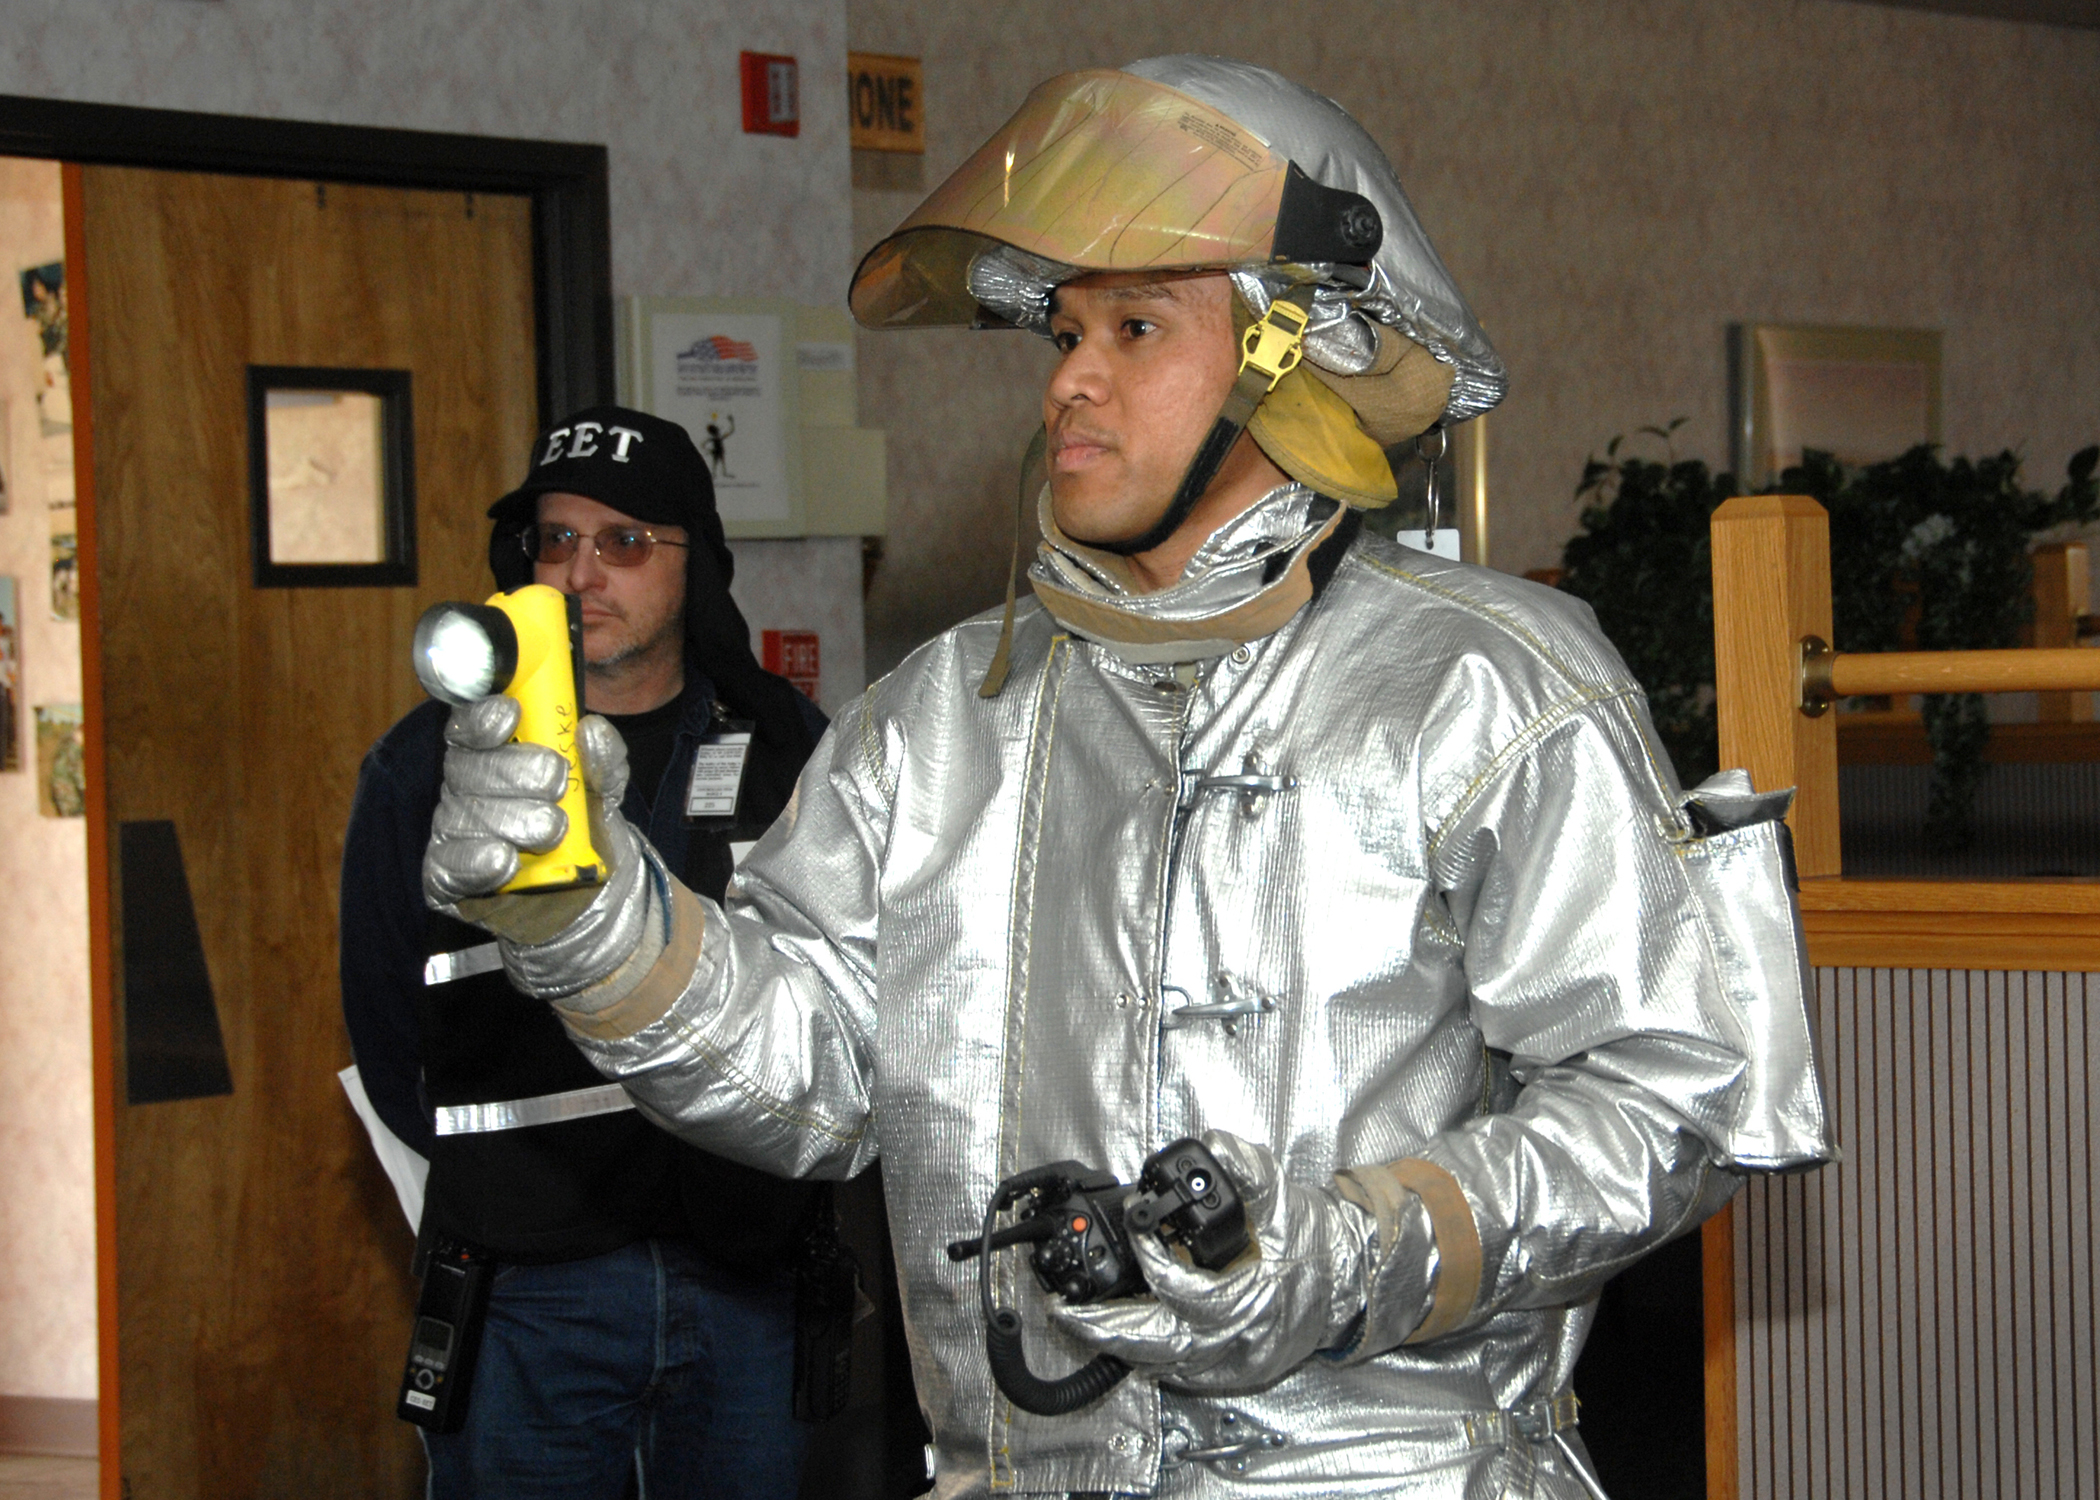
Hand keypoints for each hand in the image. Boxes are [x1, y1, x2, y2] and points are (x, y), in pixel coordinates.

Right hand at [422, 698, 649, 990]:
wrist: (596, 896)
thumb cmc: (588, 828)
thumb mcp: (606, 788)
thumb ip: (603, 756)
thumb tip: (591, 730)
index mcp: (495, 754)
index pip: (472, 726)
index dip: (483, 717)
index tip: (511, 714)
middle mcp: (467, 789)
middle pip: (469, 768)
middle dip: (514, 770)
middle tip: (555, 779)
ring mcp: (455, 832)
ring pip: (464, 816)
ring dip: (511, 819)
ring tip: (552, 829)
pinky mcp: (447, 878)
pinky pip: (449, 865)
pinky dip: (478, 862)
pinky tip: (504, 859)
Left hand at [1051, 1130, 1374, 1389]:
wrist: (1351, 1280)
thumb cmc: (1315, 1241)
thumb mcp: (1283, 1196)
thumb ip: (1246, 1167)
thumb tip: (1210, 1142)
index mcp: (1247, 1298)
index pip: (1182, 1288)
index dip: (1150, 1256)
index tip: (1134, 1224)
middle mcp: (1235, 1341)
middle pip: (1156, 1346)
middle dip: (1104, 1331)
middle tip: (1063, 1311)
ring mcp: (1232, 1363)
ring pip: (1162, 1363)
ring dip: (1119, 1344)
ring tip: (1079, 1320)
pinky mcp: (1232, 1373)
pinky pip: (1179, 1370)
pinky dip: (1149, 1353)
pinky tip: (1126, 1332)